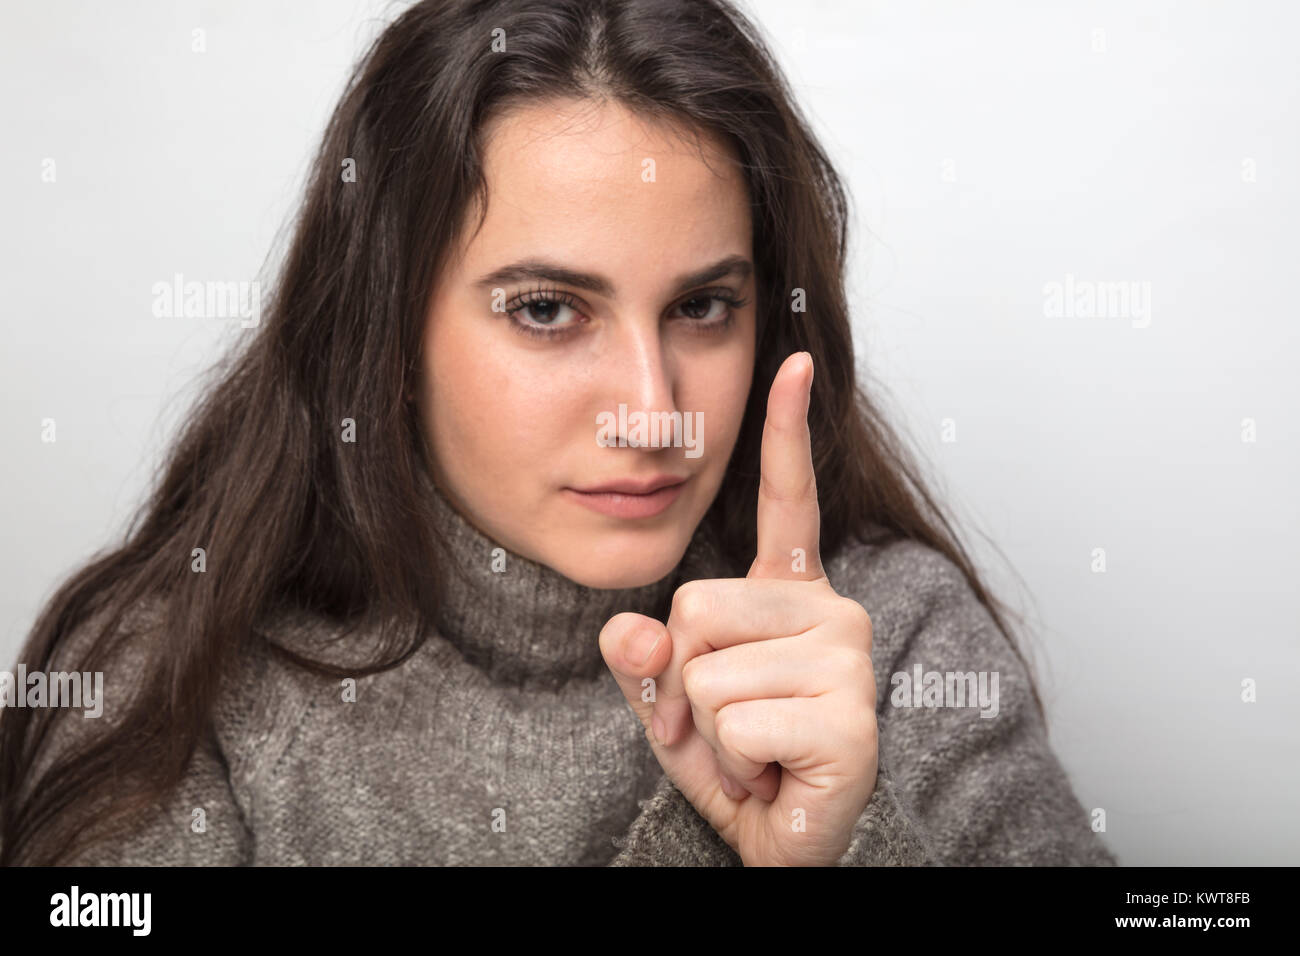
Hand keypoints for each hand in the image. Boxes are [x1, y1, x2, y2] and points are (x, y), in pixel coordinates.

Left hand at [600, 352, 878, 865]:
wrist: (784, 841)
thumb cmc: (739, 758)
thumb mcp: (671, 700)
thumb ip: (644, 656)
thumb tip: (625, 631)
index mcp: (791, 593)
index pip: (787, 501)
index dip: (785, 432)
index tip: (790, 362)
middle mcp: (830, 611)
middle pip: (695, 604)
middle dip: (681, 679)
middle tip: (722, 722)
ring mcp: (846, 661)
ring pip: (705, 669)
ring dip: (705, 730)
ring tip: (751, 749)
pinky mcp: (850, 717)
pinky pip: (732, 720)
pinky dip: (731, 763)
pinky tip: (772, 772)